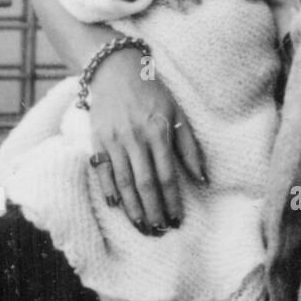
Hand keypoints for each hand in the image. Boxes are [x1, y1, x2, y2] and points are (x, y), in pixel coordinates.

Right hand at [86, 47, 205, 232]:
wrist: (115, 69)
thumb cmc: (152, 93)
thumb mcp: (177, 114)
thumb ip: (190, 147)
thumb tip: (203, 179)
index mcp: (158, 132)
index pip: (167, 176)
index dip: (173, 201)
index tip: (178, 220)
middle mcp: (136, 139)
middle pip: (145, 184)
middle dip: (154, 211)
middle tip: (160, 231)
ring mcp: (114, 140)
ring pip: (124, 182)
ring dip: (133, 208)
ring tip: (143, 226)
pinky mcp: (96, 139)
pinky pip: (102, 171)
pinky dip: (108, 190)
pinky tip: (116, 207)